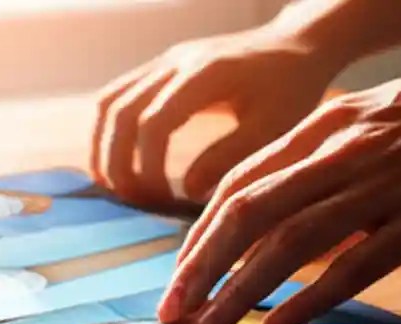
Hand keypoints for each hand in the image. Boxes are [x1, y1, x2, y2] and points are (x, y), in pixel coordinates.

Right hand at [90, 26, 346, 204]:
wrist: (297, 45)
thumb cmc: (293, 88)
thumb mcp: (274, 127)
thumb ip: (230, 156)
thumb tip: (186, 189)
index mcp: (204, 73)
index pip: (154, 122)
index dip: (147, 166)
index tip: (161, 198)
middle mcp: (175, 62)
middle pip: (119, 111)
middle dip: (116, 162)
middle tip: (132, 201)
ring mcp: (162, 63)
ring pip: (109, 102)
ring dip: (103, 147)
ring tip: (115, 187)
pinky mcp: (160, 71)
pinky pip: (117, 98)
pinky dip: (109, 133)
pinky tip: (119, 163)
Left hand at [158, 50, 400, 323]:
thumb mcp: (388, 115)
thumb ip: (336, 154)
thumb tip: (292, 198)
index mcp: (330, 124)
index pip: (240, 182)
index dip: (200, 235)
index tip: (179, 275)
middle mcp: (345, 151)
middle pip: (246, 213)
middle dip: (199, 268)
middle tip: (172, 314)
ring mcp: (384, 184)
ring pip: (287, 242)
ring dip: (238, 291)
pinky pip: (352, 265)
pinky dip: (308, 299)